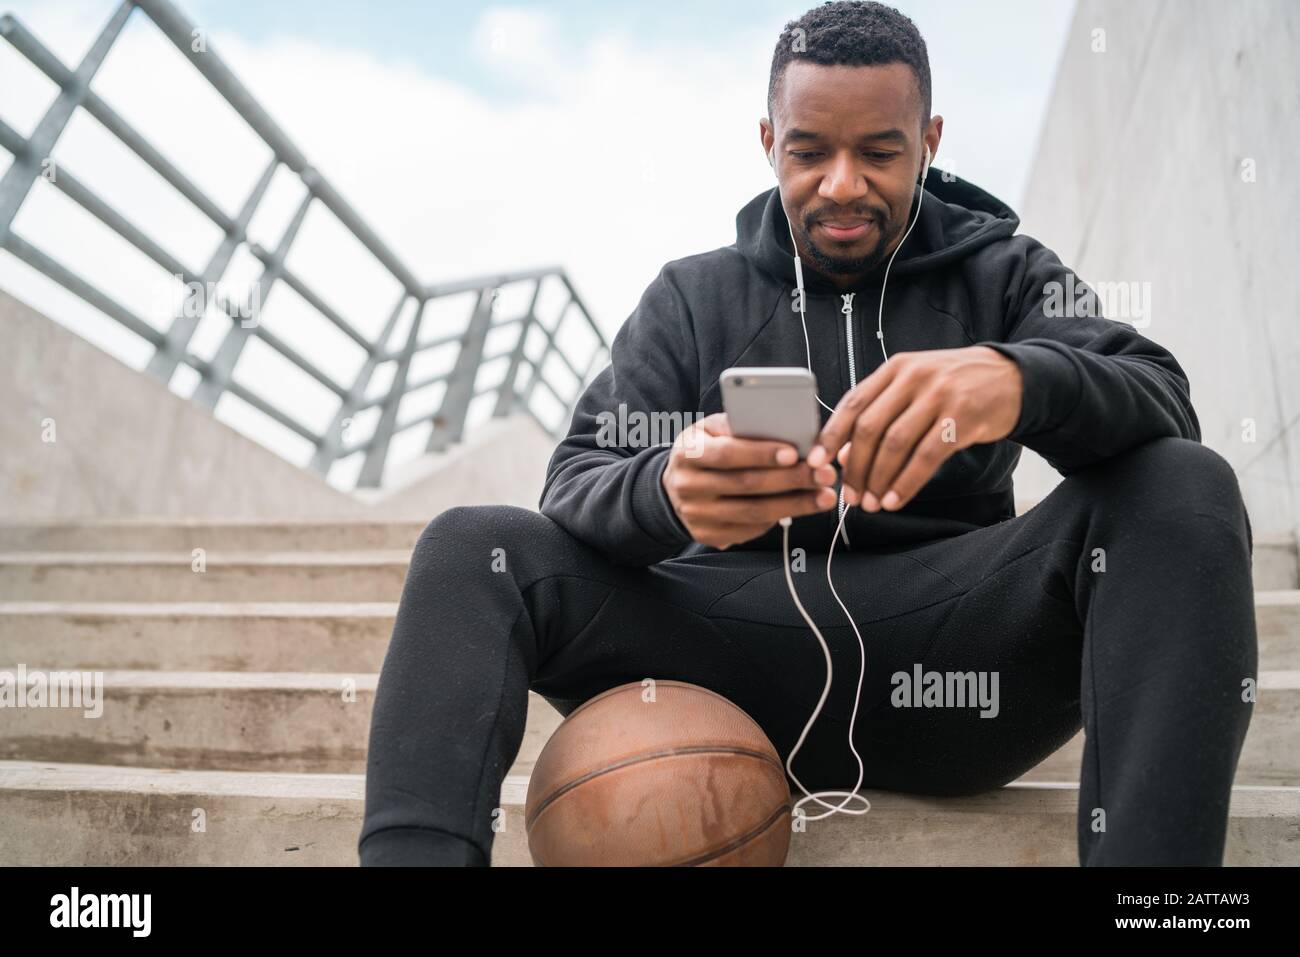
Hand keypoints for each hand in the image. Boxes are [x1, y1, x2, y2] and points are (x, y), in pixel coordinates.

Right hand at [662, 412, 839, 548]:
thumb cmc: (704, 449)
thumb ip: (739, 425)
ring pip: (753, 512)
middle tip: (825, 474)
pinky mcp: (708, 535)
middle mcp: (688, 486)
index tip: (795, 452)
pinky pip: (751, 529)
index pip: (727, 453)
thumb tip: (784, 427)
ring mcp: (697, 515)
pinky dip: (779, 518)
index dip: (761, 453)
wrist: (674, 486)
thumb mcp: (711, 429)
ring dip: (795, 505)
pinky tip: (801, 508)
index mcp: (687, 453)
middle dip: (791, 479)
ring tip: (825, 495)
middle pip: (746, 484)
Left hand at [807, 346, 1021, 511]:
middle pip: (870, 428)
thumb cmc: (954, 387)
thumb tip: (845, 454)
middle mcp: (914, 378)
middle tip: (850, 495)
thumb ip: (880, 415)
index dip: (830, 436)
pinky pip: (927, 457)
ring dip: (879, 480)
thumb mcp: (914, 389)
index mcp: (895, 369)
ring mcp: (940, 396)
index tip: (815, 463)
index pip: (852, 404)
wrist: (1012, 378)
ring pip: (896, 445)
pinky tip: (896, 500)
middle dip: (856, 468)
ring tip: (872, 504)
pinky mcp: (963, 417)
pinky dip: (907, 483)